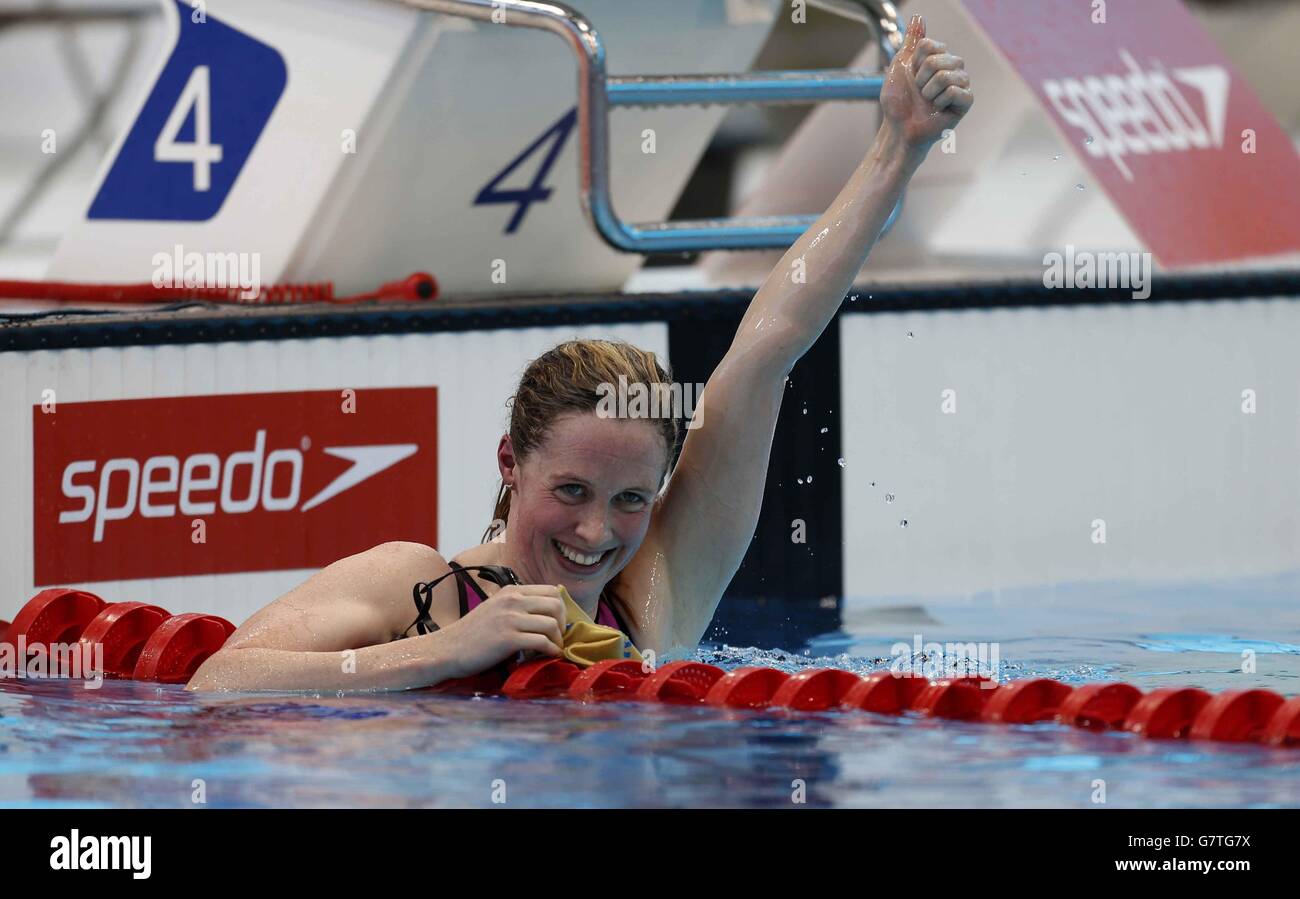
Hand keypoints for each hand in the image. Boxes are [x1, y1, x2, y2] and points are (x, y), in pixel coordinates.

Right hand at [443, 584, 565, 676]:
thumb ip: (517, 606)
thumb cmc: (472, 633)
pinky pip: (542, 642)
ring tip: (551, 649)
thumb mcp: (496, 608)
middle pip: (556, 605)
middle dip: (562, 624)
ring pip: (552, 624)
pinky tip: (546, 656)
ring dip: (557, 640)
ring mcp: (510, 619)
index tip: (556, 624)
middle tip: (556, 638)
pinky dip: (550, 651)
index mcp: (511, 591)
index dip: (560, 609)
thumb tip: (546, 615)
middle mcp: (512, 600)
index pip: (552, 591)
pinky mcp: (508, 639)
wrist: (447, 649)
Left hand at [880, 14, 973, 149]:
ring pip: (946, 75)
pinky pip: (956, 91)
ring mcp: (961, 84)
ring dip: (928, 91)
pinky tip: (938, 109)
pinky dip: (940, 101)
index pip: (929, 45)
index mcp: (940, 57)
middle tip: (919, 91)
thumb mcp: (900, 64)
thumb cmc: (899, 100)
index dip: (915, 63)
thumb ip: (912, 41)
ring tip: (927, 101)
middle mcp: (953, 67)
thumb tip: (918, 16)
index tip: (912, 76)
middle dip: (921, 78)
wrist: (899, 127)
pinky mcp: (966, 101)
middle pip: (938, 59)